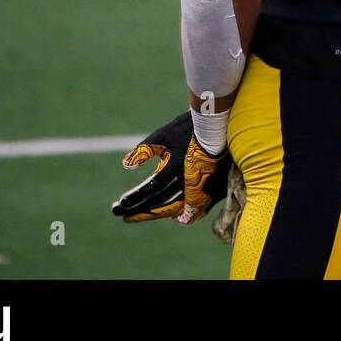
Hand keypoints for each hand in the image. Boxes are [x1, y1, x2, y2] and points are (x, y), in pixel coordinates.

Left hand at [112, 111, 230, 223]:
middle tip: (123, 215)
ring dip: (156, 212)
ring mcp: (201, 185)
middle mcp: (189, 178)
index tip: (120, 204)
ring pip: (176, 207)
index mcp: (177, 164)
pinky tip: (169, 213)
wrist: (220, 125)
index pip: (153, 187)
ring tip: (139, 214)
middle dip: (141, 211)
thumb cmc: (189, 127)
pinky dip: (178, 211)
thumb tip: (126, 165)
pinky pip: (192, 207)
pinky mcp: (210, 187)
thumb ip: (145, 149)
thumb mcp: (164, 134)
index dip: (136, 197)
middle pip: (162, 202)